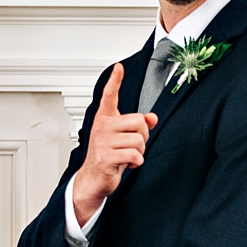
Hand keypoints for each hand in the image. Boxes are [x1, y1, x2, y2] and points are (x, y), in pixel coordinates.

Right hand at [71, 63, 157, 221]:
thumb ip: (138, 125)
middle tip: (131, 146)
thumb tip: (153, 117)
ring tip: (127, 156)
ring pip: (139, 140)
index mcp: (105, 119)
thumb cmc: (108, 156)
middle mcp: (102, 127)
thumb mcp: (123, 138)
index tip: (118, 67)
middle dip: (142, 136)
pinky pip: (135, 155)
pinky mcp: (106, 157)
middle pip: (139, 122)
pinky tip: (126, 164)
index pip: (109, 96)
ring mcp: (103, 141)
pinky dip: (136, 162)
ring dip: (139, 152)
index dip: (115, 81)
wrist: (93, 179)